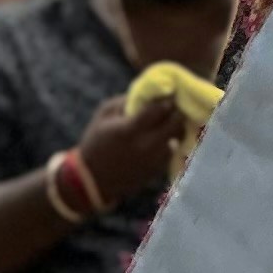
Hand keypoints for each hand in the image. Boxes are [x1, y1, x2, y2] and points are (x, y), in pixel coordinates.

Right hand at [75, 92, 189, 210]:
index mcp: (130, 130)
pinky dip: (170, 141)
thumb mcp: (104, 115)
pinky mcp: (158, 170)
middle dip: (176, 111)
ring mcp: (154, 160)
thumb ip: (126, 101)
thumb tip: (148, 93)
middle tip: (173, 105)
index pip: (160, 108)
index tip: (169, 92)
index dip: (167, 98)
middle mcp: (146, 145)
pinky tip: (161, 136)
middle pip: (176, 122)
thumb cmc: (96, 142)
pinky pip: (172, 150)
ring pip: (178, 136)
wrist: (94, 180)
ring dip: (175, 126)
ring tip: (167, 120)